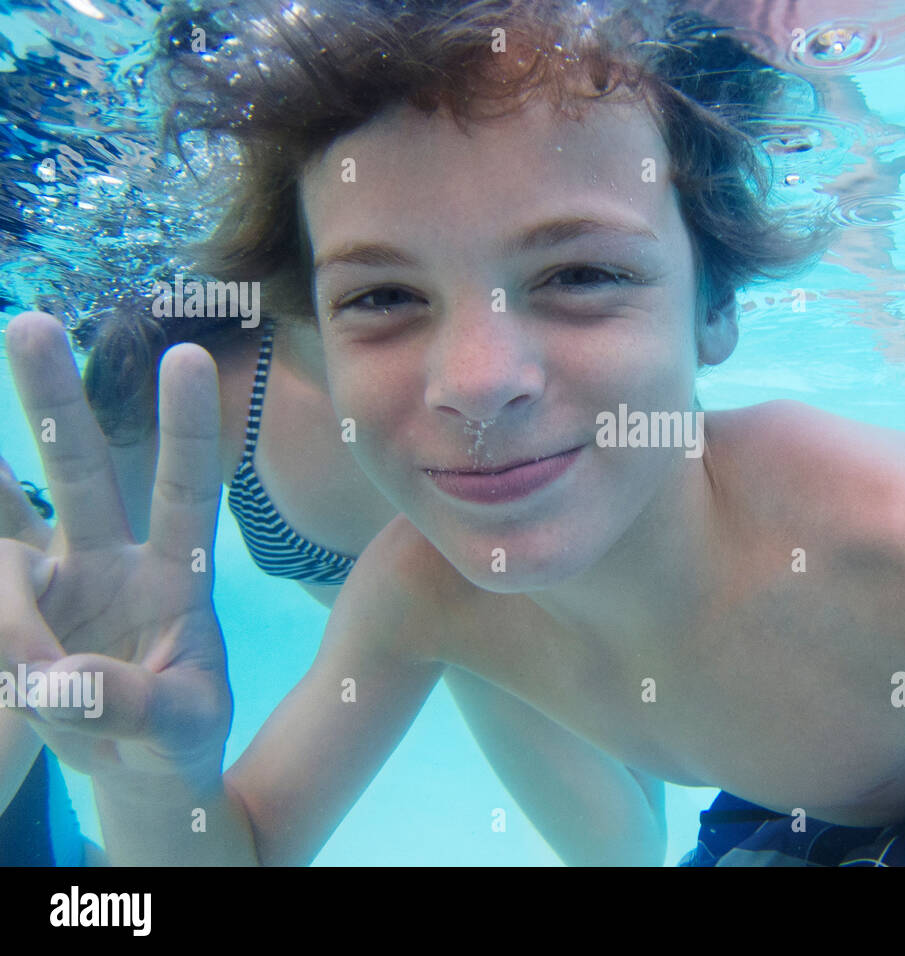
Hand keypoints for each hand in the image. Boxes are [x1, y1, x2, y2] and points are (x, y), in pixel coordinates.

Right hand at [0, 312, 230, 788]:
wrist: (136, 775)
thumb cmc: (178, 741)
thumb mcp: (180, 730)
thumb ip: (134, 707)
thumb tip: (56, 682)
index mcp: (175, 574)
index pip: (184, 488)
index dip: (185, 426)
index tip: (185, 356)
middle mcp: (110, 561)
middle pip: (78, 468)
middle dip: (54, 401)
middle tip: (28, 323)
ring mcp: (53, 584)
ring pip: (4, 543)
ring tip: (29, 678)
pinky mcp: (12, 615)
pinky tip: (10, 666)